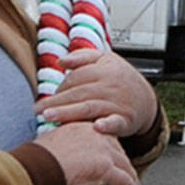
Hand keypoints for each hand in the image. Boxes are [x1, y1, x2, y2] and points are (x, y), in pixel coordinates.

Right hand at [34, 122, 142, 184]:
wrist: (33, 168)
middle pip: (118, 152)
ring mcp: (104, 150)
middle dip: (123, 168)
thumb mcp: (52, 146)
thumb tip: (64, 161)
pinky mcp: (106, 168)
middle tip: (125, 181)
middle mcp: (97, 134)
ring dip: (131, 181)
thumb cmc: (34, 161)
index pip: (104, 140)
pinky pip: (126, 182)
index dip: (110, 154)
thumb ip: (64, 148)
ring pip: (125, 167)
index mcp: (84, 127)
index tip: (111, 165)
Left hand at [37, 46, 159, 137]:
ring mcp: (118, 103)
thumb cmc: (121, 79)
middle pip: (79, 93)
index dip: (59, 89)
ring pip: (89, 108)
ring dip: (69, 113)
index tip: (45, 100)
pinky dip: (108, 125)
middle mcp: (111, 86)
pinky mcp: (125, 120)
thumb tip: (60, 61)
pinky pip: (116, 122)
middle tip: (37, 111)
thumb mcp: (106, 60)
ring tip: (50, 117)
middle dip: (56, 102)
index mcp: (104, 70)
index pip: (76, 79)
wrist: (146, 100)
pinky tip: (97, 127)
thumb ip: (82, 57)